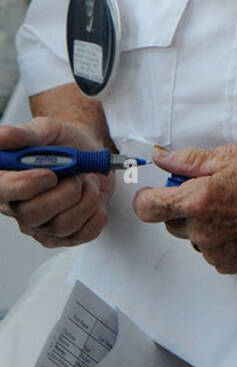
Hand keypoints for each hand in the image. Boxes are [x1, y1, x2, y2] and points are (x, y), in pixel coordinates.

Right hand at [0, 116, 113, 246]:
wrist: (89, 150)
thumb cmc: (63, 142)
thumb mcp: (44, 130)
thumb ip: (22, 135)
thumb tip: (1, 137)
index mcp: (7, 182)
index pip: (2, 192)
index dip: (25, 186)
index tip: (49, 174)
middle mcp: (20, 208)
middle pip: (32, 215)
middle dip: (64, 192)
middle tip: (74, 175)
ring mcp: (42, 226)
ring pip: (62, 225)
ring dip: (85, 198)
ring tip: (86, 182)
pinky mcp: (66, 236)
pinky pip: (84, 234)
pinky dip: (97, 213)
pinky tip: (93, 198)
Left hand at [135, 144, 236, 273]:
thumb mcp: (231, 155)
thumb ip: (189, 159)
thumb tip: (160, 157)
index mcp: (198, 200)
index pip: (147, 208)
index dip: (148, 197)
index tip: (157, 190)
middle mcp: (202, 230)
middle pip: (169, 222)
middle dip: (181, 206)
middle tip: (210, 189)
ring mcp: (215, 250)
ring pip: (190, 237)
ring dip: (200, 223)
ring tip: (230, 206)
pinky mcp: (228, 263)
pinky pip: (209, 251)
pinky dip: (217, 239)